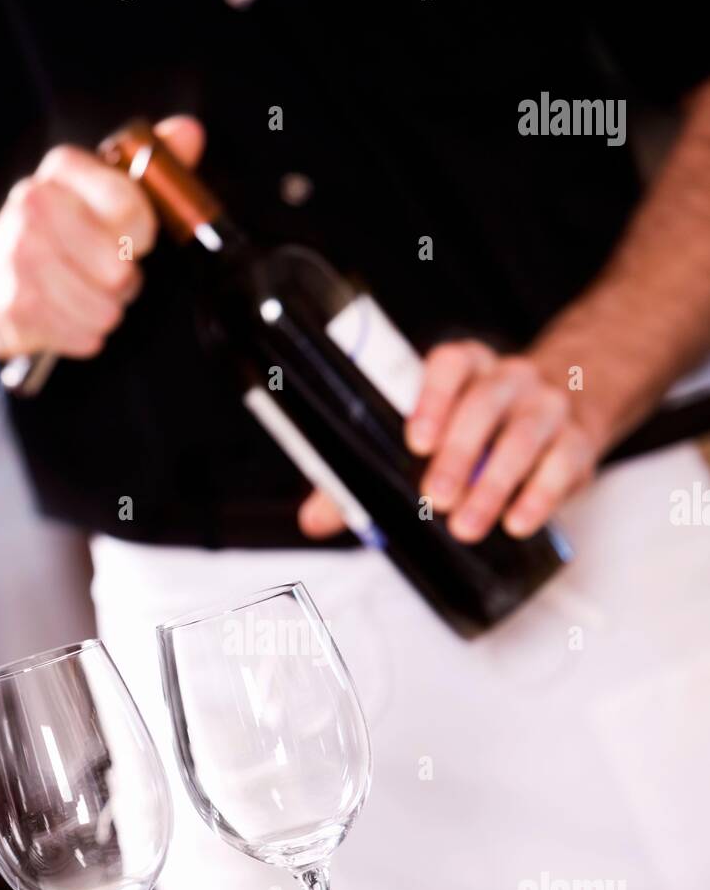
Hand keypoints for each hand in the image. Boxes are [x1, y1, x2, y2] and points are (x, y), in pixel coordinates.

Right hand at [0, 116, 204, 358]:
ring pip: (106, 311)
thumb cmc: (53, 235)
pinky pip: (86, 338)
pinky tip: (61, 315)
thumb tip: (191, 132)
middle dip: (121, 283)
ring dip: (103, 312)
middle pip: (122, 271)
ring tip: (78, 294)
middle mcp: (34, 205)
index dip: (141, 236)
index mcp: (62, 169)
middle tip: (99, 273)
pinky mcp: (17, 307)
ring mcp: (21, 257)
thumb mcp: (98, 190)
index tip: (127, 236)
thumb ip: (149, 164)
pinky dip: (82, 335)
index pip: (133, 209)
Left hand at [299, 340, 605, 542]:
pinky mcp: (576, 442)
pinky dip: (539, 497)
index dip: (432, 397)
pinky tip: (517, 522)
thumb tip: (313, 519)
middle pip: (484, 405)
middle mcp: (507, 379)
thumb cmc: (476, 431)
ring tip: (468, 526)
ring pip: (523, 437)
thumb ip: (368, 474)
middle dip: (459, 455)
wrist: (564, 413)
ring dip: (493, 485)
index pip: (450, 364)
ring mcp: (546, 407)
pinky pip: (562, 464)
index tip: (415, 439)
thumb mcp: (426, 440)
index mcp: (465, 368)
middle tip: (437, 498)